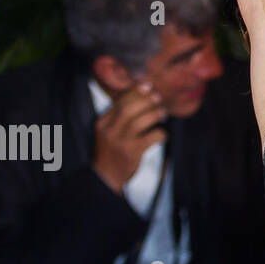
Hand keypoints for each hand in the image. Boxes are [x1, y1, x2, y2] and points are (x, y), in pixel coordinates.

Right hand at [92, 80, 166, 194]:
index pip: (119, 102)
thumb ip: (119, 116)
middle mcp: (109, 131)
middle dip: (146, 100)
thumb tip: (141, 94)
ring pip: (141, 121)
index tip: (147, 85)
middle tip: (157, 97)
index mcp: (102, 123)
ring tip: (162, 112)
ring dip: (155, 113)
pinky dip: (161, 133)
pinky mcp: (132, 153)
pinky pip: (152, 137)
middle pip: (129, 109)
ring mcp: (120, 142)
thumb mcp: (108, 131)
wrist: (105, 177)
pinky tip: (161, 135)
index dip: (135, 91)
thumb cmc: (111, 150)